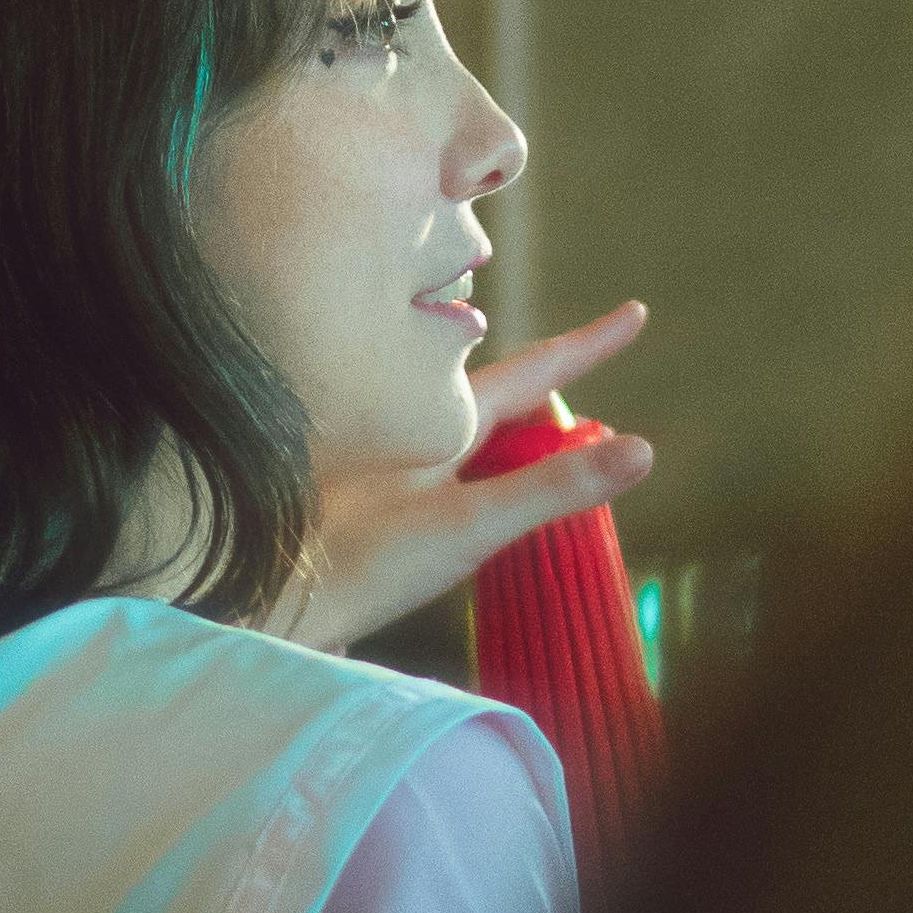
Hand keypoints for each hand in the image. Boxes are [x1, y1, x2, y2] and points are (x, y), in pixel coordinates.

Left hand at [280, 302, 655, 653]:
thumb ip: (554, 487)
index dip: (589, 345)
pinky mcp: (376, 501)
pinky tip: (482, 479)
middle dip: (553, 379)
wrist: (271, 601)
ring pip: (472, 425)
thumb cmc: (360, 561)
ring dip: (519, 423)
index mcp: (441, 420)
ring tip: (555, 422)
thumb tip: (642, 449)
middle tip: (602, 356)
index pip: (535, 370)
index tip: (636, 311)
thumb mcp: (470, 524)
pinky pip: (448, 463)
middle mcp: (416, 429)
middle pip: (503, 393)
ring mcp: (396, 465)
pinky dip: (488, 463)